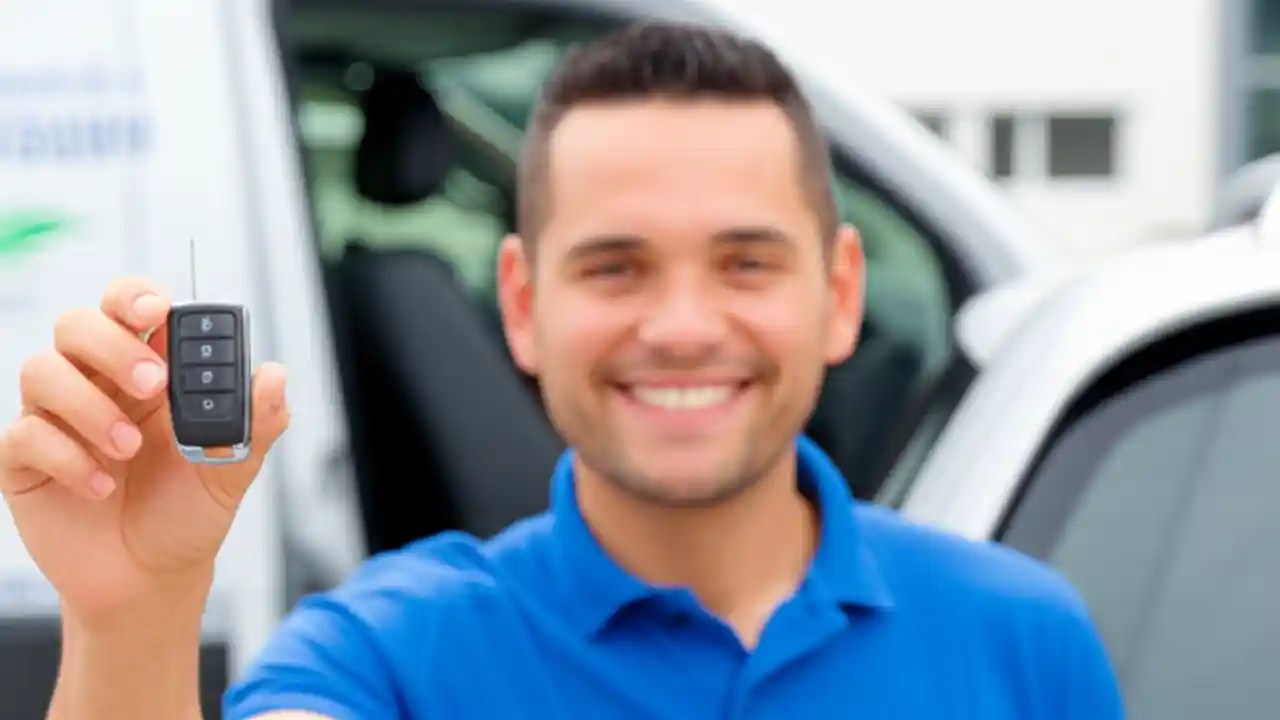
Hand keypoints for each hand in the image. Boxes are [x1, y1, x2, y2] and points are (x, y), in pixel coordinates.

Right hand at [0, 277, 290, 627]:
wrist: (150, 579)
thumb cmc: (187, 512)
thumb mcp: (233, 470)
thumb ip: (256, 423)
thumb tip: (274, 376)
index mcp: (149, 371)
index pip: (131, 307)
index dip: (137, 296)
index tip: (159, 309)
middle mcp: (98, 384)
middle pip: (77, 325)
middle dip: (113, 345)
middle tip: (153, 384)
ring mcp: (58, 419)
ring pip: (42, 370)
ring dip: (90, 406)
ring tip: (129, 450)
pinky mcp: (25, 460)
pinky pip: (24, 434)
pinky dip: (66, 457)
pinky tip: (100, 487)